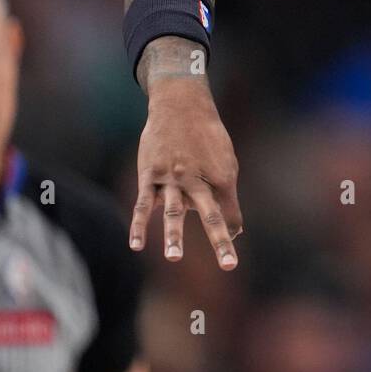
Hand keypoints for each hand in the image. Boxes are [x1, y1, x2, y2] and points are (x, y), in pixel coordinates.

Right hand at [129, 77, 243, 268]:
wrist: (180, 106)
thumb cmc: (208, 139)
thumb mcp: (226, 162)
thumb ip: (227, 196)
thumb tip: (234, 230)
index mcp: (223, 176)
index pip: (230, 212)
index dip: (231, 228)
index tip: (233, 238)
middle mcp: (199, 179)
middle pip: (212, 215)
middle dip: (221, 240)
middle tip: (229, 265)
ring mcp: (173, 177)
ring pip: (174, 210)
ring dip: (174, 235)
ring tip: (174, 258)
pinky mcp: (150, 175)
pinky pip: (144, 204)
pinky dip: (139, 225)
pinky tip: (136, 245)